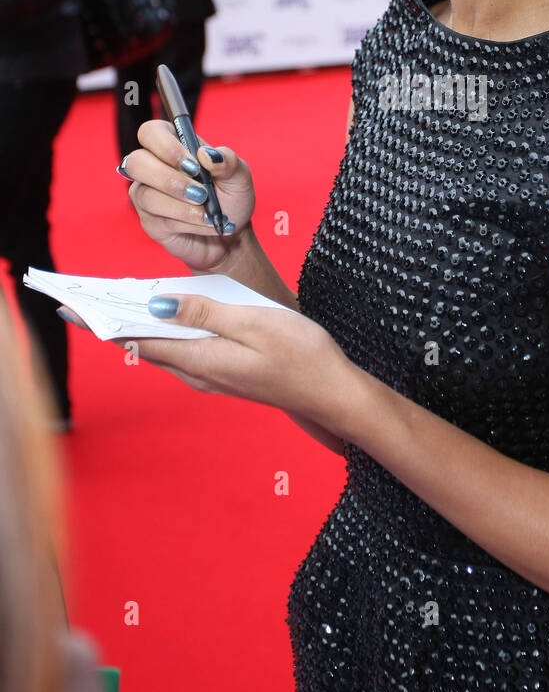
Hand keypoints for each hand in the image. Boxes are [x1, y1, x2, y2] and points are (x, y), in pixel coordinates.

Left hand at [59, 294, 357, 427]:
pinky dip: (168, 330)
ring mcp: (213, 375)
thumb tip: (157, 305)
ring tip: (114, 300)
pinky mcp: (226, 372)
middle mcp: (199, 372)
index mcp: (201, 359)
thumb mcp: (254, 321)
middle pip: (146, 344)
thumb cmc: (302, 353)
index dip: (103, 321)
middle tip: (83, 299)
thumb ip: (204, 312)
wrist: (333, 392)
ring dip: (140, 324)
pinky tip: (167, 313)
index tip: (71, 308)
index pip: (138, 338)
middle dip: (114, 321)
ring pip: (165, 346)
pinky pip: (185, 348)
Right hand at [122, 119, 254, 272]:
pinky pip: (158, 219)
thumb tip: (206, 155)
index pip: (151, 132)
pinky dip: (187, 222)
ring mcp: (147, 194)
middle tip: (201, 193)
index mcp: (173, 146)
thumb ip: (228, 161)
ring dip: (181, 206)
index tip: (194, 166)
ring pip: (145, 195)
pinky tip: (205, 222)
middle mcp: (154, 167)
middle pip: (136, 162)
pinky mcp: (149, 221)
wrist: (230, 235)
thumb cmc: (231, 198)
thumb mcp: (239, 176)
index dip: (166, 147)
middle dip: (169, 180)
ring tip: (208, 213)